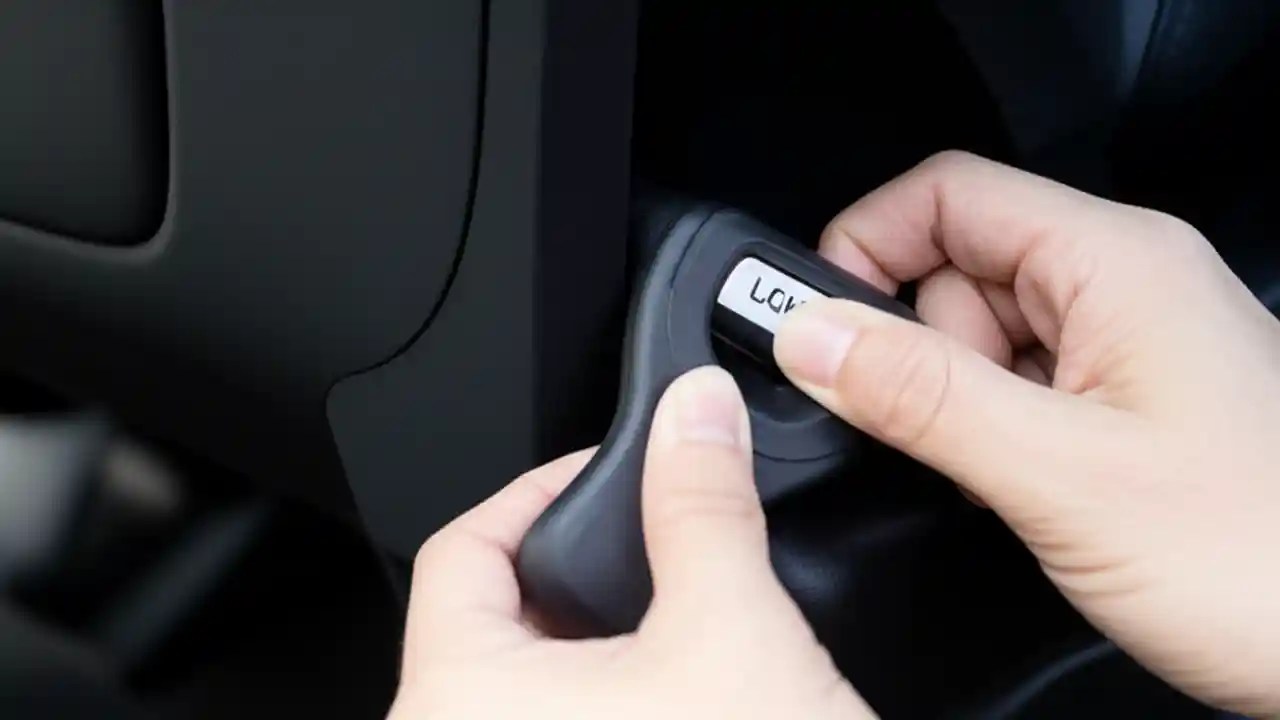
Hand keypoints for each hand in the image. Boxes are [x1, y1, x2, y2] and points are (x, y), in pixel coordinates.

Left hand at [389, 367, 874, 719]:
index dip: (540, 489)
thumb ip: (704, 505)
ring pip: (529, 685)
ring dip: (603, 643)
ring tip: (681, 625)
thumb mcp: (733, 636)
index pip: (461, 548)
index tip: (606, 472)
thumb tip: (697, 414)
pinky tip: (677, 700)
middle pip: (494, 616)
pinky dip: (607, 702)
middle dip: (584, 570)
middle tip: (657, 543)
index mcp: (457, 703)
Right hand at [774, 151, 1279, 714]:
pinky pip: (1015, 384)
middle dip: (921, 351)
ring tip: (1014, 473)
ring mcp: (1125, 343)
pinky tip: (1029, 483)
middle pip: (954, 268)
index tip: (819, 325)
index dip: (865, 247)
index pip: (947, 195)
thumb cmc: (1263, 561)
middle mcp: (1123, 286)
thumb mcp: (1060, 475)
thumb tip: (813, 336)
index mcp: (1116, 263)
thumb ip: (921, 397)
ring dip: (959, 402)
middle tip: (949, 431)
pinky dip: (994, 430)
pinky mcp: (1122, 398)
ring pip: (977, 336)